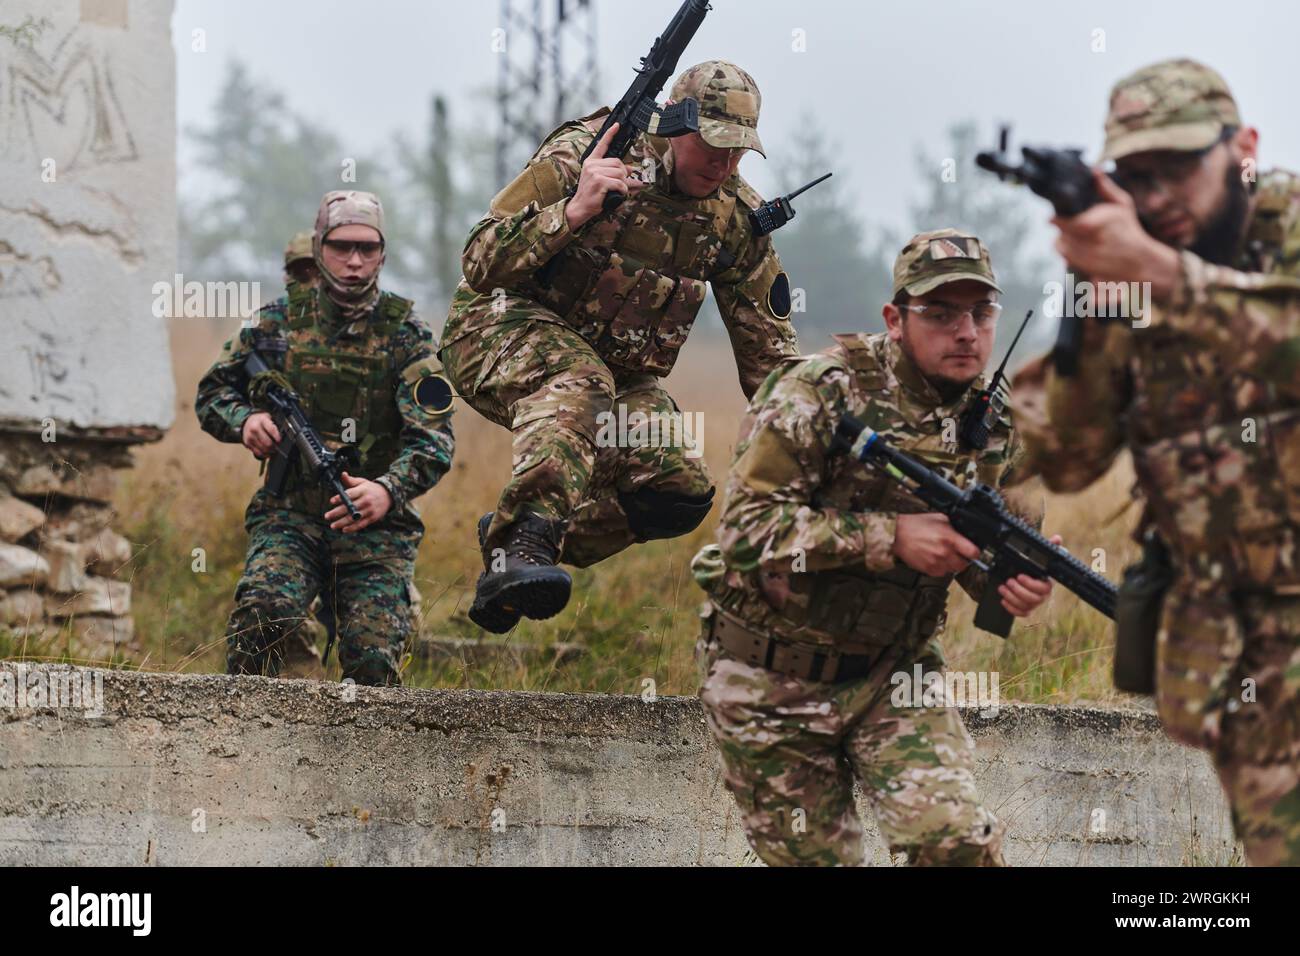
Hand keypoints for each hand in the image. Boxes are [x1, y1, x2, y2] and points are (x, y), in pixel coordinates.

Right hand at [241, 411, 280, 458]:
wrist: (248, 422)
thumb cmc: (261, 421)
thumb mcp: (269, 418)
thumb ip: (276, 426)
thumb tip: (283, 436)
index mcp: (262, 420)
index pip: (272, 430)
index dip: (277, 437)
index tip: (280, 441)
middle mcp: (254, 428)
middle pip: (268, 442)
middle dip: (275, 447)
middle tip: (278, 447)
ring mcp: (250, 436)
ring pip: (263, 449)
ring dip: (270, 451)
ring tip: (273, 450)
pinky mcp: (247, 443)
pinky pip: (258, 453)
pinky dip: (264, 454)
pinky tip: (267, 452)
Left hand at [324, 472, 391, 532]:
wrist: (388, 496)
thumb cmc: (371, 489)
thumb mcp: (362, 482)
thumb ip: (351, 480)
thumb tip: (342, 474)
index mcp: (362, 490)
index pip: (350, 494)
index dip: (340, 498)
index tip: (331, 501)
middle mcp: (366, 501)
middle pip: (350, 507)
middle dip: (337, 513)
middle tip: (327, 516)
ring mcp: (369, 510)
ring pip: (354, 518)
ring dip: (342, 523)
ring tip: (333, 525)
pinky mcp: (372, 518)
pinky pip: (361, 524)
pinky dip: (352, 528)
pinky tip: (344, 530)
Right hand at [565, 122, 644, 229]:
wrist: (580, 207)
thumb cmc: (591, 195)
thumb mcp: (600, 180)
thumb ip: (613, 172)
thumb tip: (632, 170)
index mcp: (591, 162)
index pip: (602, 145)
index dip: (610, 134)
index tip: (617, 125)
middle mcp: (592, 165)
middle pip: (618, 163)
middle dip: (623, 174)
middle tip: (622, 183)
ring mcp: (595, 172)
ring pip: (620, 173)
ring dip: (624, 184)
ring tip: (618, 190)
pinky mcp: (599, 181)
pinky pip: (619, 183)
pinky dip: (623, 190)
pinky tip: (618, 194)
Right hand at [891, 513, 981, 576]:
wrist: (898, 535)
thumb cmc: (915, 525)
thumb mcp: (939, 518)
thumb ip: (954, 527)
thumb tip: (965, 533)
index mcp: (950, 538)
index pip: (973, 553)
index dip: (974, 552)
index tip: (972, 552)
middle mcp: (944, 552)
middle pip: (964, 565)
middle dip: (962, 559)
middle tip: (957, 554)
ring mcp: (936, 562)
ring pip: (953, 570)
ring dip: (951, 564)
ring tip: (944, 556)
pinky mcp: (928, 569)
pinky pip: (941, 574)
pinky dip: (941, 568)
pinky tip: (936, 559)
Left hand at [997, 534, 1061, 617]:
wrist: (1022, 574)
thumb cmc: (1032, 565)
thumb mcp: (1038, 555)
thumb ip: (1047, 547)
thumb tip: (1057, 538)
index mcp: (1046, 583)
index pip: (1043, 588)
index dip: (1031, 584)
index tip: (1019, 576)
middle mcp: (1041, 595)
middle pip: (1034, 600)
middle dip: (1019, 591)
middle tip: (1009, 581)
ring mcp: (1033, 603)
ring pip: (1026, 606)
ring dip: (1012, 598)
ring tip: (1002, 588)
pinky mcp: (1025, 608)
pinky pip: (1021, 613)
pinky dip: (1011, 609)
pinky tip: (1003, 600)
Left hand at [1051, 169, 1181, 300]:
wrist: (1139, 260)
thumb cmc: (1129, 229)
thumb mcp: (1123, 204)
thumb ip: (1106, 188)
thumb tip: (1094, 169)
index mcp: (1103, 223)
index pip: (1073, 223)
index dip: (1058, 220)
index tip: (1052, 216)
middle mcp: (1095, 242)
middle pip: (1063, 233)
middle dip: (1060, 226)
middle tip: (1060, 220)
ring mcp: (1088, 256)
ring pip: (1061, 244)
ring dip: (1062, 237)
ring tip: (1071, 232)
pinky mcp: (1084, 267)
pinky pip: (1064, 255)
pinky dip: (1065, 248)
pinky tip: (1074, 243)